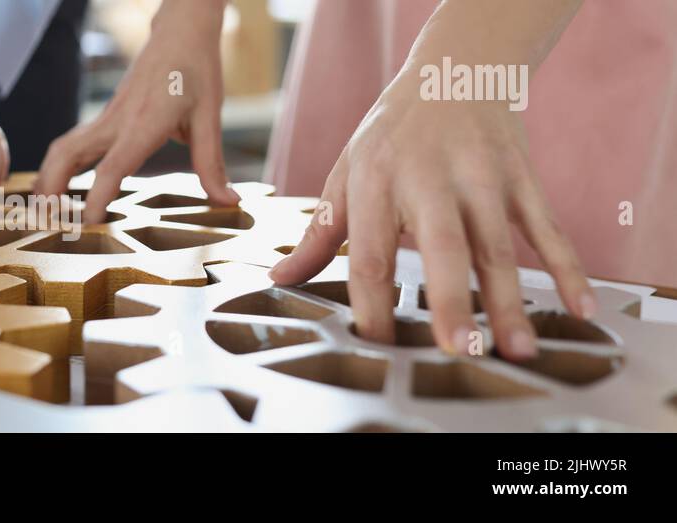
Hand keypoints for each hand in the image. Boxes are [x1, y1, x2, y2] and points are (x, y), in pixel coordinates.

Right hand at [34, 0, 237, 223]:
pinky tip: (60, 185)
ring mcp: (108, 118)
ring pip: (63, 147)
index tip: (89, 222)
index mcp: (144, 124)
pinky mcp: (107, 117)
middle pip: (68, 155)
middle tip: (48, 220)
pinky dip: (60, 165)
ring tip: (45, 209)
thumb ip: (212, 164)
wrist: (181, 33)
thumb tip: (228, 201)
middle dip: (52, 188)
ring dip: (49, 176)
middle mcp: (118, 122)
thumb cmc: (196, 71)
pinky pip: (73, 143)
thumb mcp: (210, 118)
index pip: (112, 167)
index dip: (97, 197)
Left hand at [267, 82, 593, 360]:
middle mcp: (429, 180)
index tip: (379, 345)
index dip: (372, 303)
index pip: (370, 254)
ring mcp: (481, 178)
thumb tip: (278, 281)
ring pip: (499, 247)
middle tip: (457, 350)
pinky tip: (581, 309)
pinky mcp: (521, 177)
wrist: (454, 70)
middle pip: (442, 247)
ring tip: (516, 350)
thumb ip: (319, 233)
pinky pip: (547, 228)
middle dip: (450, 300)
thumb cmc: (391, 135)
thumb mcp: (347, 174)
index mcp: (376, 183)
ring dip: (510, 301)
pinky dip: (569, 267)